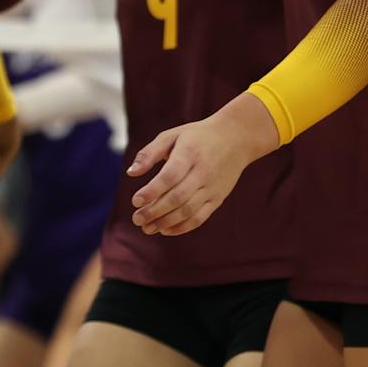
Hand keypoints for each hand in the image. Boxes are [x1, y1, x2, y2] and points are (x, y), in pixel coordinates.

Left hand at [127, 96, 281, 236]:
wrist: (236, 138)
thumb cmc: (197, 136)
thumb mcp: (172, 135)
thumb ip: (150, 153)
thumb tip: (131, 173)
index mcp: (190, 153)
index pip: (170, 176)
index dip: (152, 191)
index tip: (135, 201)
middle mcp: (203, 172)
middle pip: (177, 197)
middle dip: (155, 211)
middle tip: (137, 219)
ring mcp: (212, 187)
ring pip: (188, 210)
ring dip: (165, 222)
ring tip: (147, 228)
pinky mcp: (218, 198)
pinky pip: (200, 217)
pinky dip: (182, 227)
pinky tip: (165, 230)